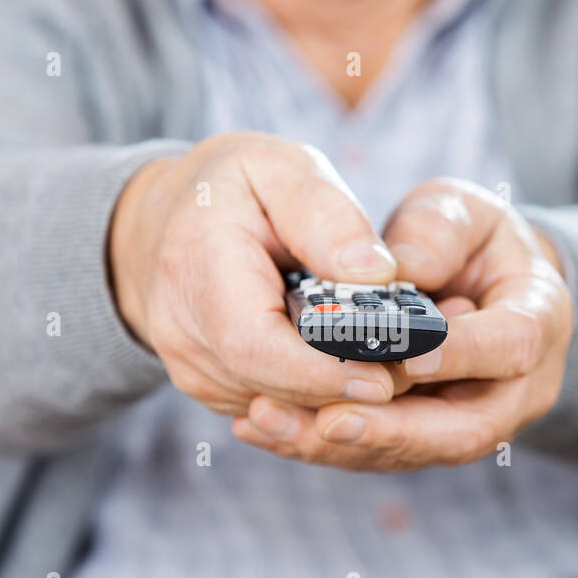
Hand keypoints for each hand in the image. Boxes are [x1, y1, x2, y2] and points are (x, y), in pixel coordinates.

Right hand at [108, 132, 401, 415]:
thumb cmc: (235, 188)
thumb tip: (376, 274)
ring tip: (386, 360)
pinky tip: (348, 363)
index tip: (382, 378)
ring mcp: (192, 367)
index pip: (255, 346)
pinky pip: (273, 407)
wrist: (168, 220)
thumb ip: (329, 215)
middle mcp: (183, 331)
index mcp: (197, 266)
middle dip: (344, 386)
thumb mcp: (282, 169)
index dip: (320, 372)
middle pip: (273, 386)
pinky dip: (316, 393)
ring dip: (335, 394)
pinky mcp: (210, 387)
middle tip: (409, 369)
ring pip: (278, 406)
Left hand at [231, 177, 573, 469]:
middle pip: (461, 431)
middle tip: (326, 419)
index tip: (407, 358)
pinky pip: (374, 451)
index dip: (462, 355)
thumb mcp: (461, 211)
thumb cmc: (469, 238)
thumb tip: (395, 272)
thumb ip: (436, 232)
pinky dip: (317, 442)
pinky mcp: (421, 439)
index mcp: (538, 319)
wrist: (477, 282)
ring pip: (411, 452)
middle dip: (391, 431)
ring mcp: (468, 423)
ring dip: (340, 445)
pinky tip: (263, 426)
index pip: (511, 346)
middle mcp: (514, 390)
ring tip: (272, 422)